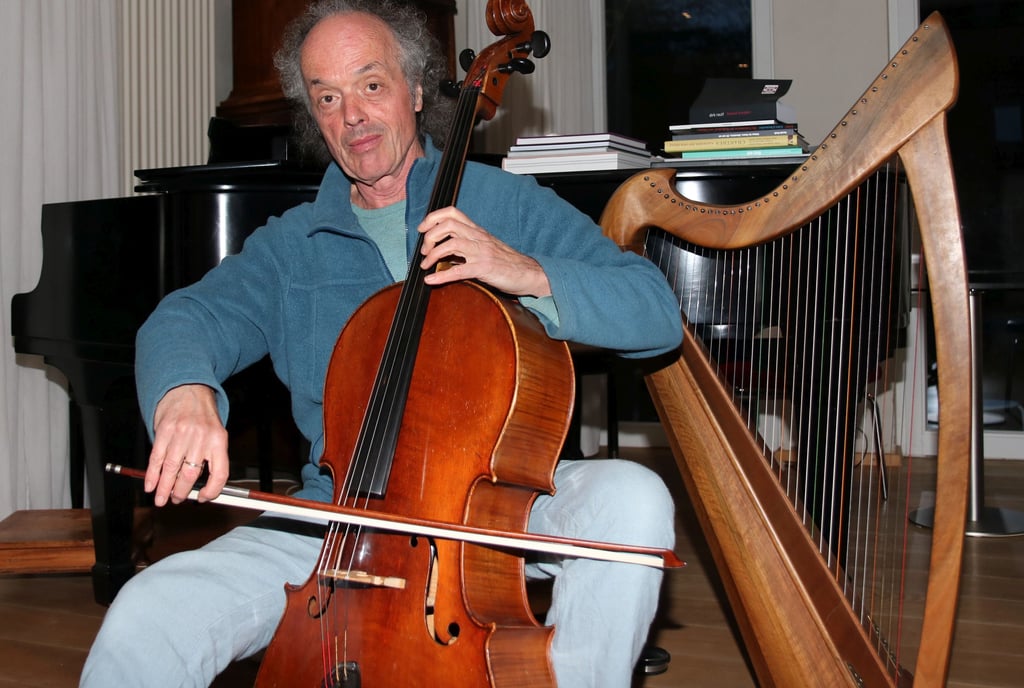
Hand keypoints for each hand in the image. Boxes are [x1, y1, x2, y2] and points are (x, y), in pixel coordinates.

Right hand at [145, 384, 229, 505]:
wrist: (188, 390)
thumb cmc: (203, 416)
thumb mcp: (216, 434)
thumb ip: (210, 458)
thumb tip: (200, 487)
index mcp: (218, 440)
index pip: (219, 473)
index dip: (212, 491)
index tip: (203, 498)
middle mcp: (201, 438)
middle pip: (191, 474)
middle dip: (182, 492)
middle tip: (177, 499)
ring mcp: (181, 434)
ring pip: (171, 468)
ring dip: (164, 488)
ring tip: (161, 499)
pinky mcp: (164, 431)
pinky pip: (157, 458)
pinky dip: (152, 474)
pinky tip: (150, 485)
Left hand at [418, 206, 550, 296]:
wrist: (529, 273)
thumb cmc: (507, 262)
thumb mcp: (485, 247)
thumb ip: (466, 246)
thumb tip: (443, 253)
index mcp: (477, 231)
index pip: (452, 213)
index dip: (433, 218)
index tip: (423, 229)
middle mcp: (478, 238)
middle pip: (448, 225)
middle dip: (430, 236)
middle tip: (424, 251)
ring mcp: (481, 253)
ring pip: (451, 244)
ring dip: (432, 254)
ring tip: (426, 264)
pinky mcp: (484, 269)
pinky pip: (458, 271)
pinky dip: (441, 275)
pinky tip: (431, 280)